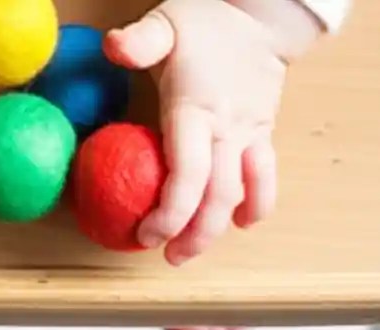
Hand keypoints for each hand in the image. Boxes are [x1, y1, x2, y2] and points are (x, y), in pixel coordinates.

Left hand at [105, 0, 318, 265]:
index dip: (169, 213)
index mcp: (196, 109)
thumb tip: (113, 48)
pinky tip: (241, 224)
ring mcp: (249, 135)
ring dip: (219, 230)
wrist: (260, 16)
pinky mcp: (263, 136)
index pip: (188, 175)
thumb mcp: (167, 23)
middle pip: (216, 198)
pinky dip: (257, 205)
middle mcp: (227, 129)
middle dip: (192, 235)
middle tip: (166, 256)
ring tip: (191, 250)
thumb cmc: (205, 22)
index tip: (145, 234)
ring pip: (242, 196)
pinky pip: (265, 179)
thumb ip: (139, 40)